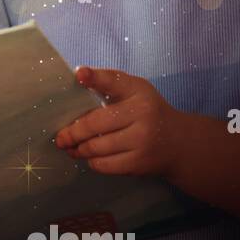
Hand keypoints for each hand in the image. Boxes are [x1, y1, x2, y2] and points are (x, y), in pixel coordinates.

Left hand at [54, 66, 186, 177]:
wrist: (179, 143)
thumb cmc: (147, 112)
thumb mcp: (134, 91)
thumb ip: (108, 82)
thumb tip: (79, 75)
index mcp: (139, 92)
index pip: (114, 82)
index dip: (95, 78)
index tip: (79, 75)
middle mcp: (142, 115)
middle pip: (95, 124)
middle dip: (72, 132)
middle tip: (60, 138)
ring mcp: (141, 141)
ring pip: (96, 147)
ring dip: (79, 149)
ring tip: (71, 148)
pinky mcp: (139, 163)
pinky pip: (105, 165)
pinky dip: (92, 161)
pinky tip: (89, 157)